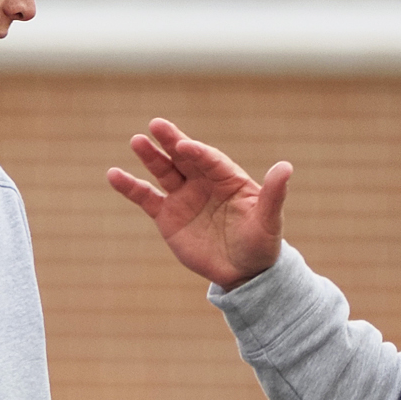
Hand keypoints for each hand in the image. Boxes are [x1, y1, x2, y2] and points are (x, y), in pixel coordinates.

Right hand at [106, 117, 288, 290]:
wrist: (243, 273)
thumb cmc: (261, 244)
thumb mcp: (270, 221)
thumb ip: (274, 194)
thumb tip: (286, 166)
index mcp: (228, 178)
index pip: (210, 160)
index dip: (198, 152)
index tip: (186, 146)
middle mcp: (204, 182)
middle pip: (184, 157)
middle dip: (171, 141)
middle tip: (156, 125)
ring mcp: (184, 197)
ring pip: (164, 171)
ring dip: (150, 157)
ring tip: (137, 141)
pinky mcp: (167, 216)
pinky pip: (146, 198)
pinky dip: (130, 187)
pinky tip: (114, 175)